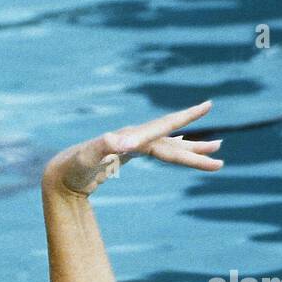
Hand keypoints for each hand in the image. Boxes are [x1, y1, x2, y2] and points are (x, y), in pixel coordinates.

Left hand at [42, 101, 223, 198]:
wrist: (60, 175)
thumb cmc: (74, 167)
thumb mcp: (88, 158)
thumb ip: (105, 147)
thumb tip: (126, 142)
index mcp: (131, 137)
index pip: (163, 128)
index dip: (185, 118)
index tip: (208, 106)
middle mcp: (135, 138)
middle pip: (172, 142)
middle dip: (196, 148)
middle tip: (221, 150)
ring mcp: (133, 146)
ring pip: (169, 146)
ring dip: (192, 149)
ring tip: (217, 150)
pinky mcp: (129, 155)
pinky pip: (159, 152)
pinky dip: (174, 153)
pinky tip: (184, 153)